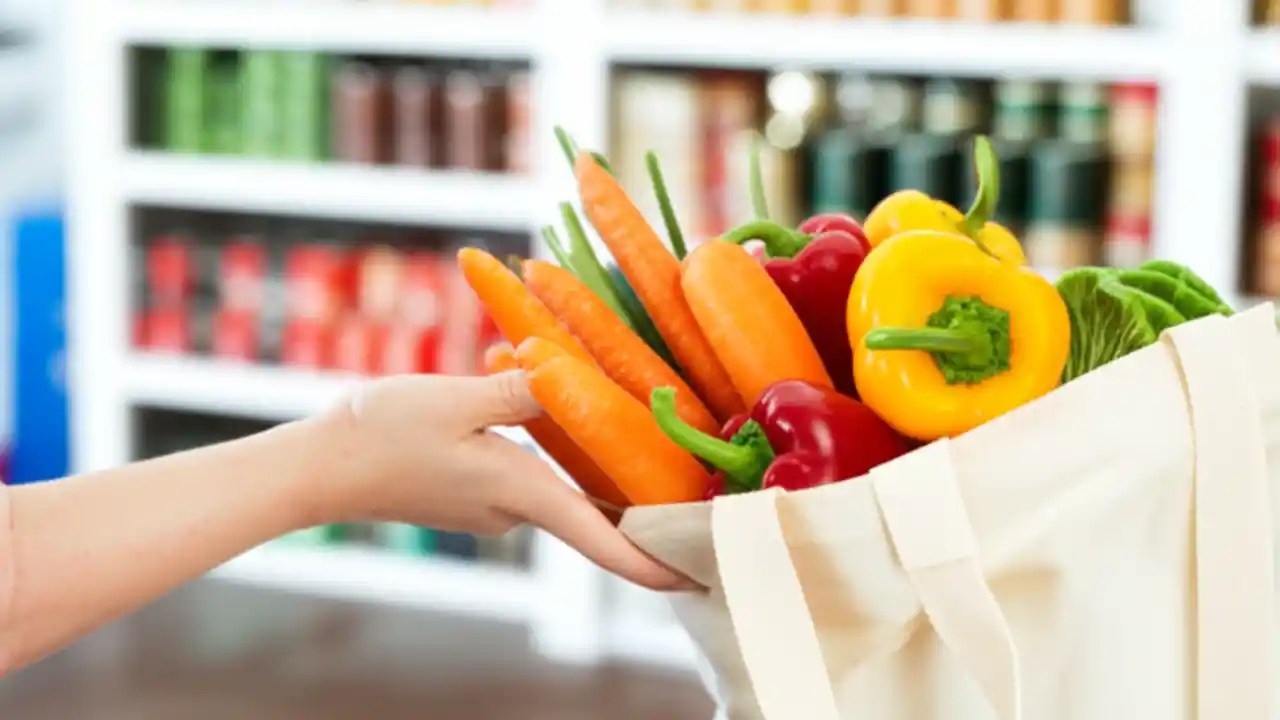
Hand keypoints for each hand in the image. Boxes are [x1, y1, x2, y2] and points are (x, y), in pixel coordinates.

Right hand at [311, 372, 689, 590]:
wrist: (320, 466)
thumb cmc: (380, 432)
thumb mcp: (455, 399)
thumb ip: (520, 391)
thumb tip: (571, 376)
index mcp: (521, 492)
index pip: (604, 541)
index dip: (654, 564)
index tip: (697, 579)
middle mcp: (517, 509)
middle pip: (598, 519)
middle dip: (647, 514)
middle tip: (702, 497)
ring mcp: (497, 506)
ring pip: (570, 494)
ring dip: (609, 479)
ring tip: (657, 451)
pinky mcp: (480, 493)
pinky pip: (541, 481)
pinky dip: (569, 462)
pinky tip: (581, 424)